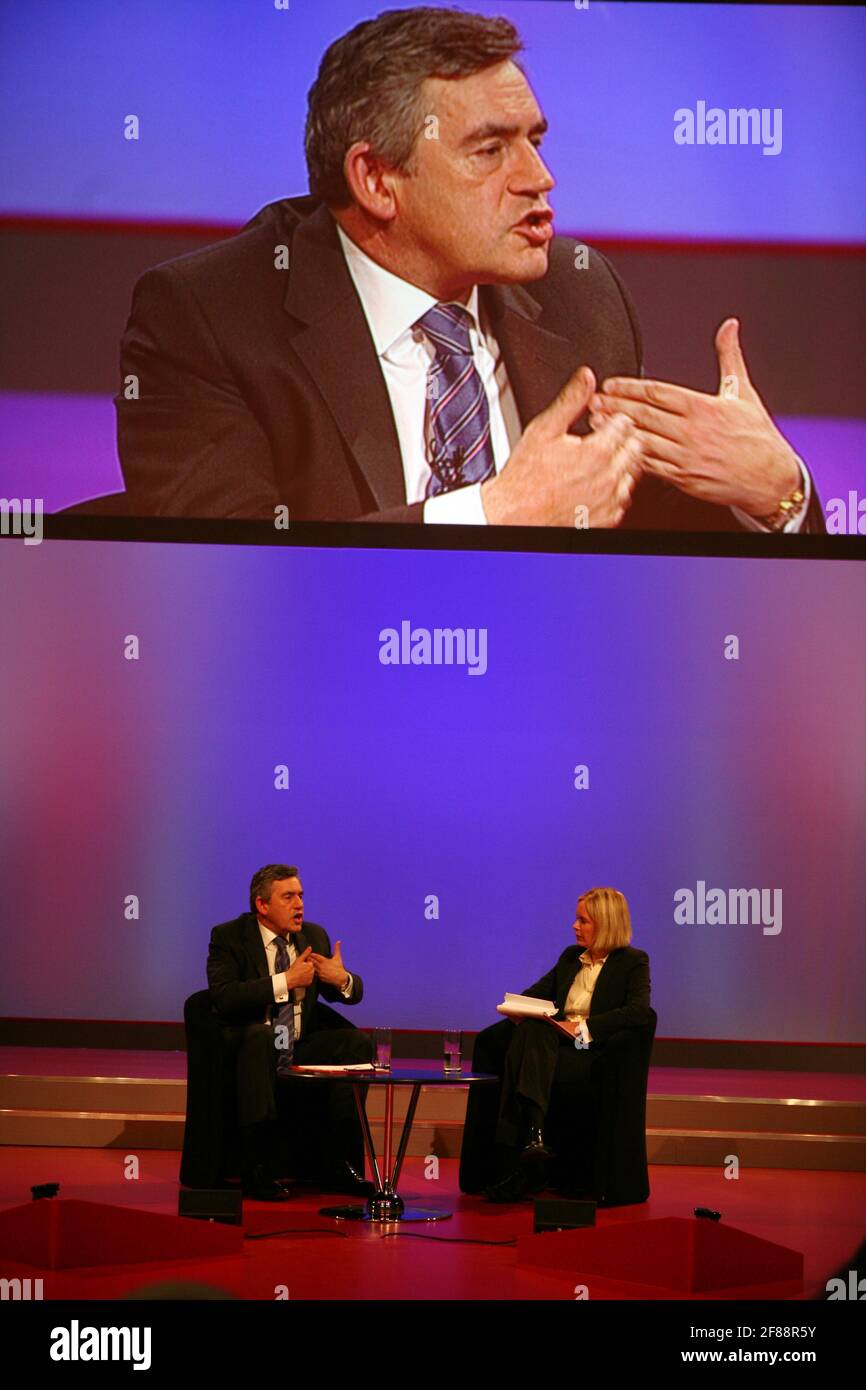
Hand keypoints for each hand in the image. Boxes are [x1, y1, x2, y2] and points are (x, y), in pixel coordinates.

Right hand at [284, 945, 314, 988]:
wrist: (289, 979)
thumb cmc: (293, 969)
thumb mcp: (299, 959)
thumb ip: (305, 953)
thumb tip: (310, 948)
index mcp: (310, 965)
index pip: (310, 963)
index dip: (305, 963)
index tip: (301, 965)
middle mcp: (312, 972)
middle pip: (311, 968)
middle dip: (306, 968)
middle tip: (300, 969)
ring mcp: (311, 978)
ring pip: (310, 974)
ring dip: (307, 973)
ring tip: (300, 973)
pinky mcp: (309, 983)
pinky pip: (309, 979)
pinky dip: (306, 979)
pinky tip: (301, 977)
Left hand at [309, 940, 348, 988]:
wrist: (340, 978)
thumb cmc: (339, 967)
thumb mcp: (338, 957)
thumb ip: (337, 948)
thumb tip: (338, 941)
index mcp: (325, 961)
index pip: (316, 956)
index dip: (312, 954)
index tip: (310, 953)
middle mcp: (322, 967)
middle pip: (313, 962)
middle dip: (309, 959)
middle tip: (305, 957)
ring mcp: (320, 973)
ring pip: (312, 968)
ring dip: (309, 966)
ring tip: (305, 964)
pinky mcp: (320, 978)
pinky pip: (314, 975)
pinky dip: (311, 972)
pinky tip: (309, 971)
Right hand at [481, 365, 641, 526]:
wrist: (515, 514)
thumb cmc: (525, 477)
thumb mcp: (544, 429)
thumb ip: (571, 400)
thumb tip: (586, 376)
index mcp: (599, 452)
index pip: (624, 423)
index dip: (612, 417)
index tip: (600, 421)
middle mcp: (610, 477)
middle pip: (634, 447)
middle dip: (621, 438)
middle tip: (599, 439)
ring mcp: (610, 500)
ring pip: (633, 473)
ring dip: (621, 464)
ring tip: (595, 462)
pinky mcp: (607, 518)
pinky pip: (623, 499)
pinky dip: (615, 489)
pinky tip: (595, 484)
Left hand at [590, 319, 801, 518]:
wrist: (770, 477)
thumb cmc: (756, 436)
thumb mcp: (742, 391)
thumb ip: (729, 356)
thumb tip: (729, 327)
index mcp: (703, 407)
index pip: (657, 393)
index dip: (630, 387)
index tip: (611, 384)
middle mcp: (692, 431)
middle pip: (644, 415)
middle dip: (615, 406)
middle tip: (594, 400)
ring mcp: (686, 456)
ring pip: (643, 440)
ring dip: (616, 431)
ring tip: (596, 423)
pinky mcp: (684, 478)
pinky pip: (652, 466)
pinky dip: (632, 457)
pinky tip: (615, 450)